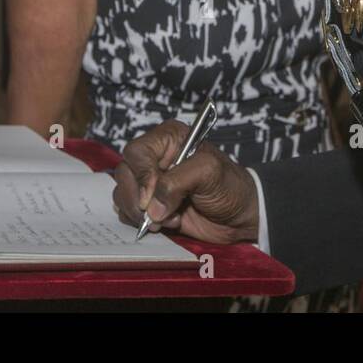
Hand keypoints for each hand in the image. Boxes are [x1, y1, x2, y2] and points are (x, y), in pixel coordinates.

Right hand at [111, 119, 259, 244]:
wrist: (239, 215)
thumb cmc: (229, 186)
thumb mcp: (208, 173)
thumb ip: (176, 183)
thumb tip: (151, 207)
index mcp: (168, 139)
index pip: (136, 152)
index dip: (141, 175)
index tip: (152, 196)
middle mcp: (155, 158)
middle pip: (124, 174)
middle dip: (139, 199)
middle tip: (159, 213)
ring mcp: (150, 183)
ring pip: (123, 194)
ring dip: (142, 213)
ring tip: (171, 217)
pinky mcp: (150, 205)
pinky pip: (128, 212)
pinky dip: (144, 223)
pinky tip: (169, 222)